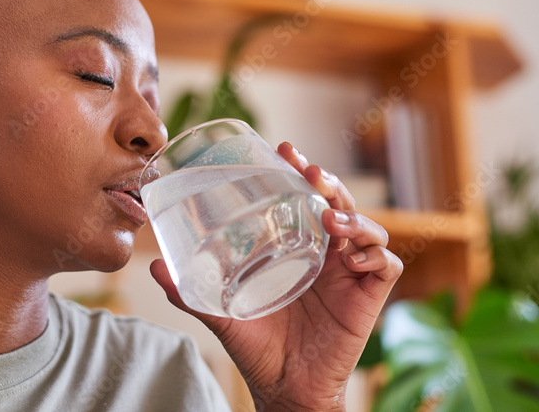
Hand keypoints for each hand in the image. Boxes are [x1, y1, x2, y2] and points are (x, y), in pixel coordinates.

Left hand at [149, 141, 402, 410]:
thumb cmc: (258, 349)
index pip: (303, 197)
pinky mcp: (369, 297)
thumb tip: (153, 266)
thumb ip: (189, 291)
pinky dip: (375, 253)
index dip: (298, 170)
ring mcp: (350, 274)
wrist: (285, 390)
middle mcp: (326, 254)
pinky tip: (356, 255)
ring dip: (352, 214)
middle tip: (309, 172)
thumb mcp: (220, 314)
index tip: (284, 150)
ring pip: (365, 227)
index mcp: (297, 247)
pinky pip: (385, 265)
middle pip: (337, 203)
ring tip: (329, 217)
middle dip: (327, 182)